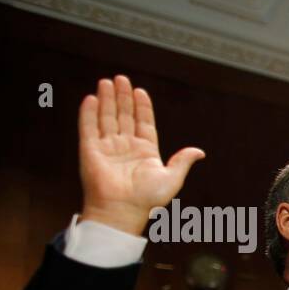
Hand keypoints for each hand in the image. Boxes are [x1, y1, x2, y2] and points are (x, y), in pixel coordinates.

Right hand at [79, 75, 204, 235]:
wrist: (123, 211)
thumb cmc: (148, 199)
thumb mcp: (172, 178)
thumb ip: (183, 161)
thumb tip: (200, 151)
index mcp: (145, 152)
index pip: (144, 123)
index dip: (142, 107)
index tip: (140, 91)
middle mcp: (126, 147)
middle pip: (124, 116)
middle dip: (123, 97)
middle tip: (121, 79)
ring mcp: (108, 148)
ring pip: (107, 118)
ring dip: (107, 100)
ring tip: (107, 81)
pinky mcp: (90, 150)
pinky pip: (88, 128)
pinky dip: (89, 113)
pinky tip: (92, 98)